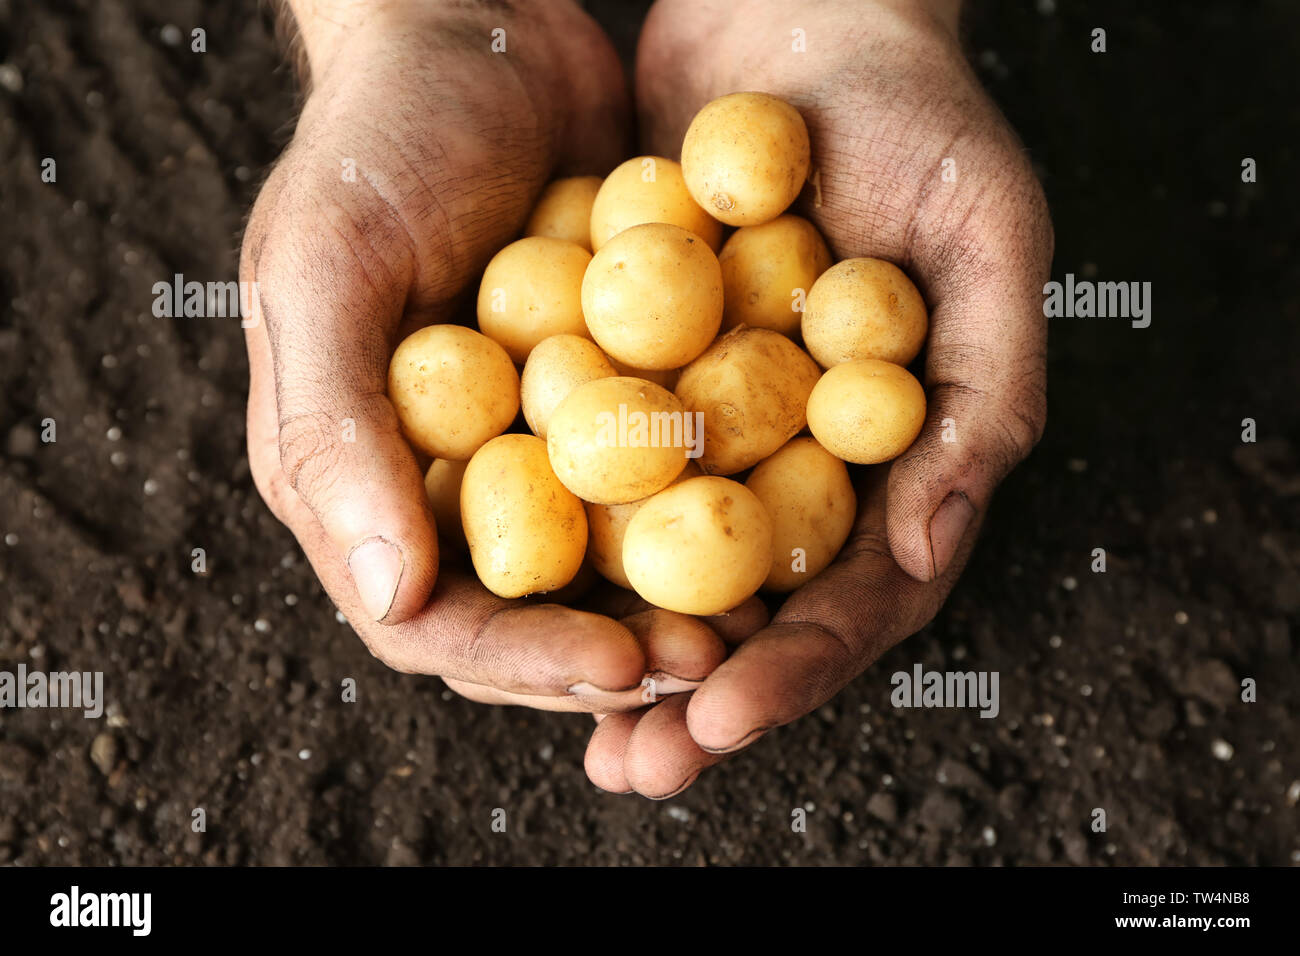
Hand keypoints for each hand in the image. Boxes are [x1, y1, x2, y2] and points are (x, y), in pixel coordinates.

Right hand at [242, 0, 743, 710]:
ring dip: (674, 610)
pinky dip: (710, 519)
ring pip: (601, 569)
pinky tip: (781, 536)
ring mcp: (527, 444)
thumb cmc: (378, 136)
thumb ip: (333, 433)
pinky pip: (657, 484)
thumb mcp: (325, 267)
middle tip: (714, 660)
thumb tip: (393, 599)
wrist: (480, 29)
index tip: (620, 664)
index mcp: (353, 475)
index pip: (427, 621)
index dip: (521, 659)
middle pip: (524, 616)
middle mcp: (441, 480)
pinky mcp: (603, 399)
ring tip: (758, 624)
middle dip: (614, 653)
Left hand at [585, 0, 1052, 794]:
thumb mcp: (988, 238)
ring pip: (669, 561)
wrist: (797, 10)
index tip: (723, 718)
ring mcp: (719, 424)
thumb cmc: (920, 115)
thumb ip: (986, 395)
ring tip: (574, 726)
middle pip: (753, 604)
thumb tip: (929, 553)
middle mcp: (803, 458)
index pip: (856, 594)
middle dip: (696, 692)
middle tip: (635, 769)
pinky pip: (600, 466)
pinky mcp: (640, 375)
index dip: (797, 665)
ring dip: (620, 644)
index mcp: (896, 455)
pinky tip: (512, 591)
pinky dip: (565, 531)